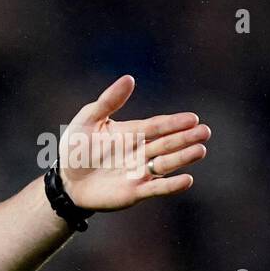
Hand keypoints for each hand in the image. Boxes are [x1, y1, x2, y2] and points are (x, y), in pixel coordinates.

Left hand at [58, 75, 211, 211]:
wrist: (65, 181)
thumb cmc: (75, 148)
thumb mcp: (88, 120)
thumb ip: (108, 101)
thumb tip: (129, 78)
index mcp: (132, 133)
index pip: (157, 126)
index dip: (174, 123)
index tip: (192, 119)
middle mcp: (141, 152)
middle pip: (167, 144)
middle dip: (185, 138)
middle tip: (204, 132)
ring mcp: (139, 172)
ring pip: (166, 164)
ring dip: (183, 158)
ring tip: (200, 150)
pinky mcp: (135, 192)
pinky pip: (156, 188)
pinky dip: (171, 185)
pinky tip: (187, 180)